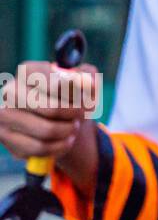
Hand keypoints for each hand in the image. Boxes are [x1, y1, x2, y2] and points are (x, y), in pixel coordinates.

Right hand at [0, 60, 99, 192]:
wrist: (59, 116)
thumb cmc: (72, 95)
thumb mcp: (85, 81)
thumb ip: (88, 77)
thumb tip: (85, 83)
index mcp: (28, 72)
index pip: (50, 79)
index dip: (73, 91)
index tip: (85, 97)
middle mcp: (11, 91)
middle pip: (52, 109)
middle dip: (74, 114)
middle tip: (83, 114)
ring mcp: (5, 115)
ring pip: (46, 131)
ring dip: (69, 131)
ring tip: (74, 126)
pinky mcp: (7, 137)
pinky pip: (40, 148)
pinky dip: (61, 145)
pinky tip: (67, 139)